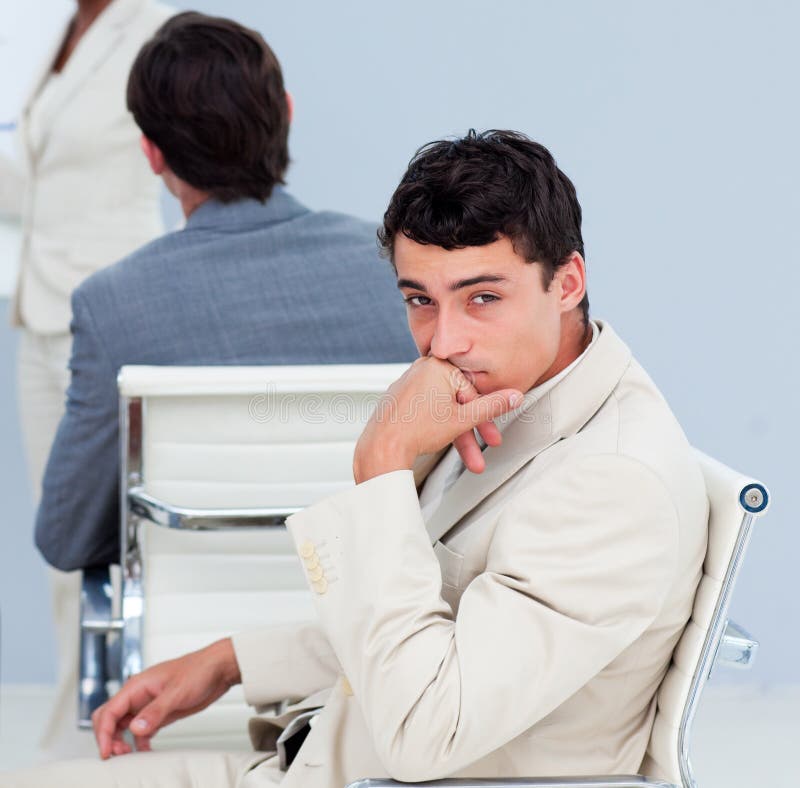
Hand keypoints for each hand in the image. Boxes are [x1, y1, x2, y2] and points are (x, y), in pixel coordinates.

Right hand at [92, 638, 240, 757]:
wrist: (218, 669)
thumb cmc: (199, 670)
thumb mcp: (176, 692)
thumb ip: (155, 711)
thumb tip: (135, 729)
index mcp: (137, 686)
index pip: (109, 712)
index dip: (103, 734)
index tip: (107, 752)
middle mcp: (139, 695)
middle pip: (110, 719)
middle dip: (108, 738)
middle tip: (119, 755)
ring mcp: (148, 704)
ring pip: (123, 726)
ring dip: (122, 742)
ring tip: (130, 755)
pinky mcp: (159, 713)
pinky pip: (141, 730)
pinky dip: (139, 742)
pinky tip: (145, 751)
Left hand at [353, 357, 522, 482]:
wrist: (381, 448)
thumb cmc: (417, 431)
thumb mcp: (463, 419)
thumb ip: (492, 407)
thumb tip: (514, 396)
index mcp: (437, 367)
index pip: (472, 392)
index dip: (485, 419)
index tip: (493, 436)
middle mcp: (420, 370)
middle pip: (456, 401)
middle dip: (471, 431)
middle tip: (482, 451)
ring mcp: (407, 385)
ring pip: (441, 409)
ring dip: (456, 434)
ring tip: (466, 459)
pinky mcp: (397, 400)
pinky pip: (425, 410)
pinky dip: (436, 427)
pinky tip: (438, 443)